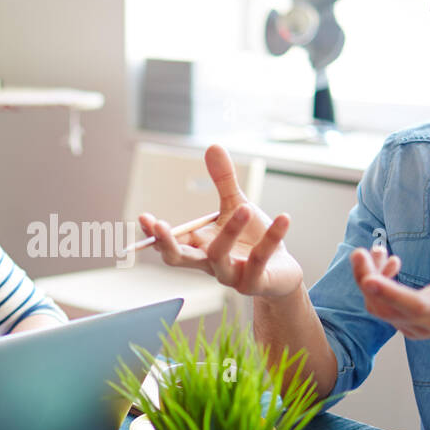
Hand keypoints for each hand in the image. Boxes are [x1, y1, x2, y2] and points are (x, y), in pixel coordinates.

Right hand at [137, 144, 303, 297]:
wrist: (281, 270)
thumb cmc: (252, 239)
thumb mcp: (237, 206)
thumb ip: (223, 181)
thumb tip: (213, 146)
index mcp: (199, 246)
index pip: (169, 243)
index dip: (155, 234)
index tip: (145, 218)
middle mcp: (209, 263)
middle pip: (178, 259)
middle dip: (167, 243)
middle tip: (161, 226)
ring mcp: (230, 276)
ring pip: (219, 256)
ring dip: (229, 232)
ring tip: (245, 208)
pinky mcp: (254, 283)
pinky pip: (260, 259)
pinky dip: (272, 237)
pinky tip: (283, 218)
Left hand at [352, 215, 429, 342]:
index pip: (416, 305)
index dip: (390, 293)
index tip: (368, 279)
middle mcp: (429, 322)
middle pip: (386, 308)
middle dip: (367, 279)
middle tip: (359, 253)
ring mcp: (415, 328)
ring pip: (379, 308)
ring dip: (370, 277)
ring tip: (378, 250)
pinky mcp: (406, 326)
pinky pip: (382, 308)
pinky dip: (376, 285)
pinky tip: (389, 263)